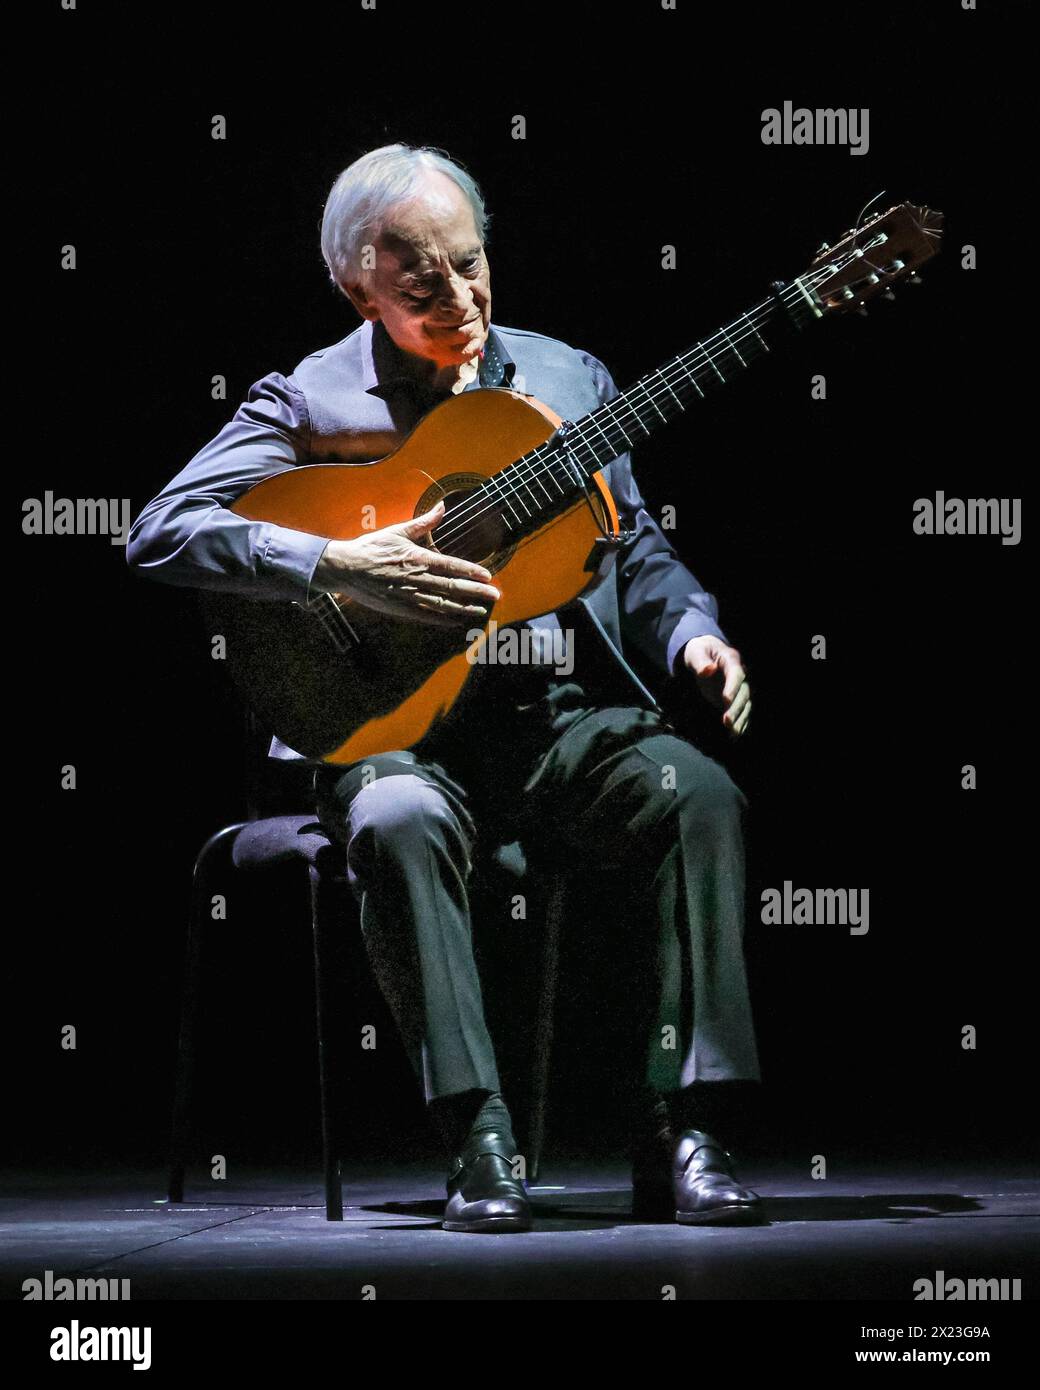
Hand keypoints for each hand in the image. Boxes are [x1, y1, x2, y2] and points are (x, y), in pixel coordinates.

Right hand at [311, 499, 500, 627]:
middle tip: (495, 597)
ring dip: (464, 608)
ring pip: (443, 604)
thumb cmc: (372, 548)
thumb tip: (442, 506)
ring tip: (482, 611)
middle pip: (452, 587)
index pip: (451, 566)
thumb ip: (424, 522)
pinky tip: (457, 621)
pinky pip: (427, 616)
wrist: (345, 568)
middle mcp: (416, 578)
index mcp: (418, 558)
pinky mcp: (401, 608)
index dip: (471, 572)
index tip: (488, 577)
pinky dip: (443, 619)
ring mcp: (409, 596)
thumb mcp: (398, 530)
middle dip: (476, 593)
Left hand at [681, 635, 750, 737]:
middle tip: (726, 722)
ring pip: (745, 704)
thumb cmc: (700, 651)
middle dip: (736, 708)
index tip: (725, 700)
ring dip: (740, 719)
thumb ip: (700, 662)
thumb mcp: (696, 652)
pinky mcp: (736, 698)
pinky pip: (742, 711)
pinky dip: (740, 723)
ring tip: (732, 733)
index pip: (736, 674)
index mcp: (731, 659)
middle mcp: (740, 674)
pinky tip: (734, 736)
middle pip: (743, 692)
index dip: (733, 687)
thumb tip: (708, 669)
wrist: (705, 654)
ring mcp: (740, 687)